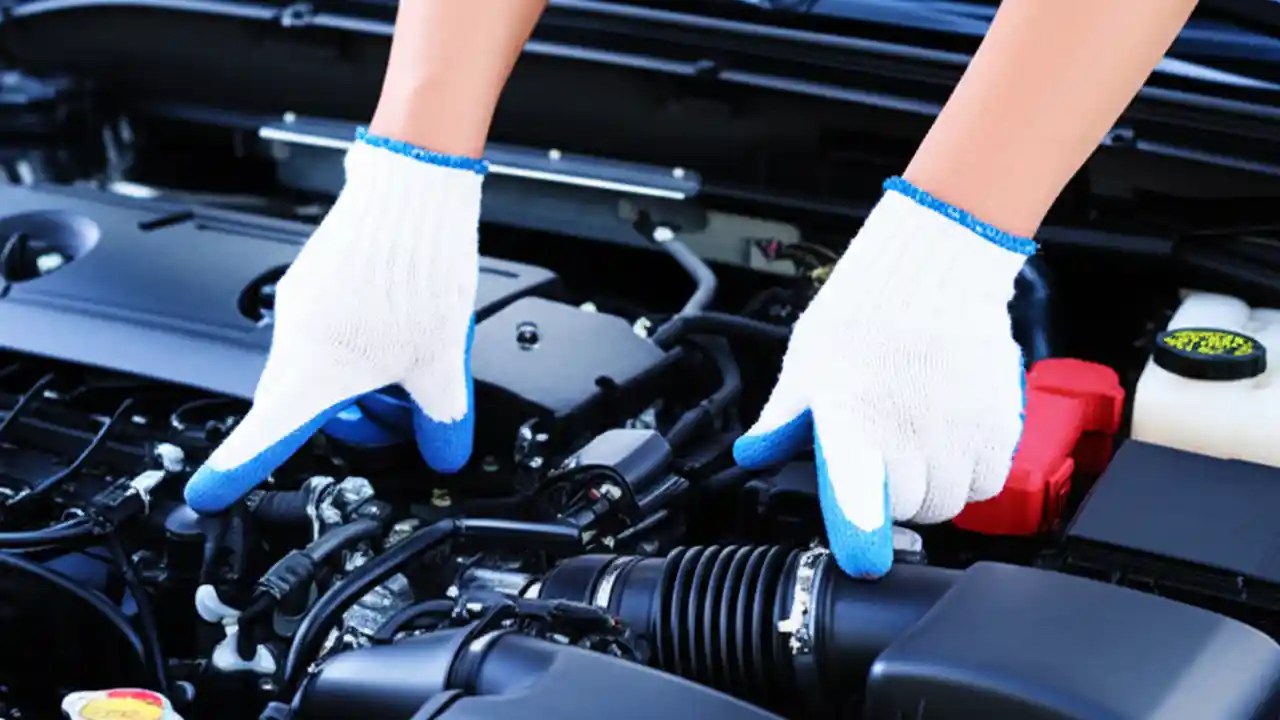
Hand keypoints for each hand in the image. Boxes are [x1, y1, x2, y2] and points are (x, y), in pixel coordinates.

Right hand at [184, 132, 485, 513]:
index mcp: (313, 371)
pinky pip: (324, 327)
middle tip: (394, 417)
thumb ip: (443, 418)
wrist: (414, 192)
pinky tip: (398, 324)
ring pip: (316, 362)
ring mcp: (301, 303)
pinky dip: (354, 342)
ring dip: (353, 378)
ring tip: (411, 362)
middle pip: (299, 401)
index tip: (209, 494)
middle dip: (343, 418)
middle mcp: (294, 338)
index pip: (263, 437)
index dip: (234, 472)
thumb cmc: (418, 270)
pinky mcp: (315, 278)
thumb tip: (446, 452)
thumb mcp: (444, 365)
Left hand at [733, 178, 1033, 577]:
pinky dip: (971, 476)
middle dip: (894, 500)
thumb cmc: (864, 314)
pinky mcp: (997, 423)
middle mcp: (908, 432)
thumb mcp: (807, 365)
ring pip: (949, 502)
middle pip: (907, 510)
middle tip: (885, 466)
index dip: (860, 538)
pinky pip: (987, 481)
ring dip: (933, 490)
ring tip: (918, 451)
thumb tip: (753, 452)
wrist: (931, 270)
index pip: (860, 500)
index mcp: (853, 422)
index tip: (863, 557)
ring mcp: (957, 430)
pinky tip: (952, 446)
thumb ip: (783, 418)